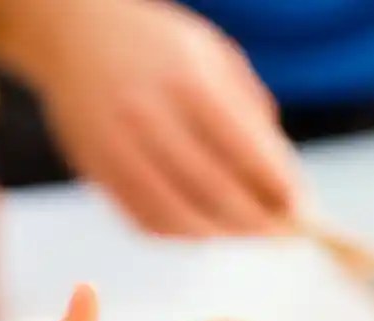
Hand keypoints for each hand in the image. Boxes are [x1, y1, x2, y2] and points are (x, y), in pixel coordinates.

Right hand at [35, 0, 299, 237]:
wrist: (71, 32)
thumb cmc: (157, 45)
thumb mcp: (212, 55)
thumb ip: (249, 112)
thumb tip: (282, 180)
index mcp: (184, 79)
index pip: (243, 148)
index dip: (277, 186)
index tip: (301, 208)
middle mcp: (147, 115)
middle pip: (212, 190)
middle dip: (255, 221)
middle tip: (282, 235)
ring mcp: (116, 147)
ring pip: (177, 215)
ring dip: (219, 233)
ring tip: (244, 233)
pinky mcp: (95, 171)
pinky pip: (143, 220)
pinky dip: (181, 232)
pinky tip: (203, 227)